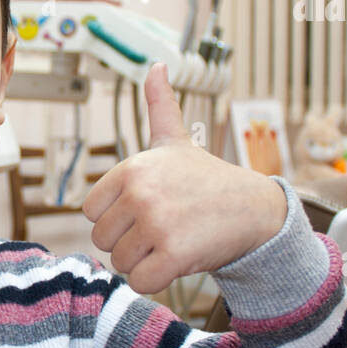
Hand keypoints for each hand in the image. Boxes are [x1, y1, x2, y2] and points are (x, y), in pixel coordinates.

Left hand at [81, 62, 288, 295]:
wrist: (255, 209)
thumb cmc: (208, 179)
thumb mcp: (177, 140)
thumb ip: (159, 106)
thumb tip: (156, 65)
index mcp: (131, 168)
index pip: (91, 212)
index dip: (116, 218)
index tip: (144, 211)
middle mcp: (141, 193)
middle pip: (103, 240)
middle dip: (129, 242)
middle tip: (162, 229)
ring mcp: (157, 223)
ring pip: (121, 263)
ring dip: (144, 261)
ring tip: (172, 241)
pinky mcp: (175, 254)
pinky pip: (141, 282)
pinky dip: (157, 280)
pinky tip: (178, 261)